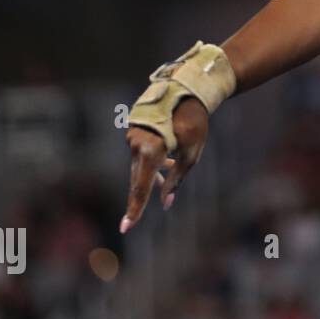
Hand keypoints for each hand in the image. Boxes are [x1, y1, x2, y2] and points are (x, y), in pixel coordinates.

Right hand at [121, 96, 207, 232]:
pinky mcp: (134, 131)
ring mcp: (132, 136)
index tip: (125, 228)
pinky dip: (152, 160)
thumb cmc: (194, 122)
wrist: (186, 90)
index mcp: (151, 149)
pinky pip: (141, 153)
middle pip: (138, 178)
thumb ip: (177, 179)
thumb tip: (166, 202)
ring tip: (169, 174)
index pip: (141, 187)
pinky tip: (168, 160)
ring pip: (140, 165)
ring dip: (153, 174)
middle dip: (143, 195)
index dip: (135, 210)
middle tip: (132, 220)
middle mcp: (136, 143)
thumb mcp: (192, 154)